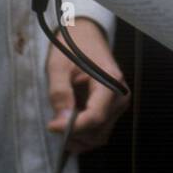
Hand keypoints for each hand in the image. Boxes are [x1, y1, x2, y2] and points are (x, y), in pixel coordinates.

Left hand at [46, 17, 127, 153]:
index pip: (95, 117)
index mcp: (111, 81)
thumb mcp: (59, 65)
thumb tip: (60, 120)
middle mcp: (120, 95)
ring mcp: (119, 103)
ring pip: (100, 135)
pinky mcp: (113, 108)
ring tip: (61, 124)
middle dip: (74, 134)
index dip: (72, 127)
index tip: (51, 125)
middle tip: (54, 123)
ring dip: (79, 138)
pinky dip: (84, 135)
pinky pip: (100, 131)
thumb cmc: (73, 47)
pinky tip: (70, 124)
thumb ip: (59, 92)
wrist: (86, 35)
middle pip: (98, 130)